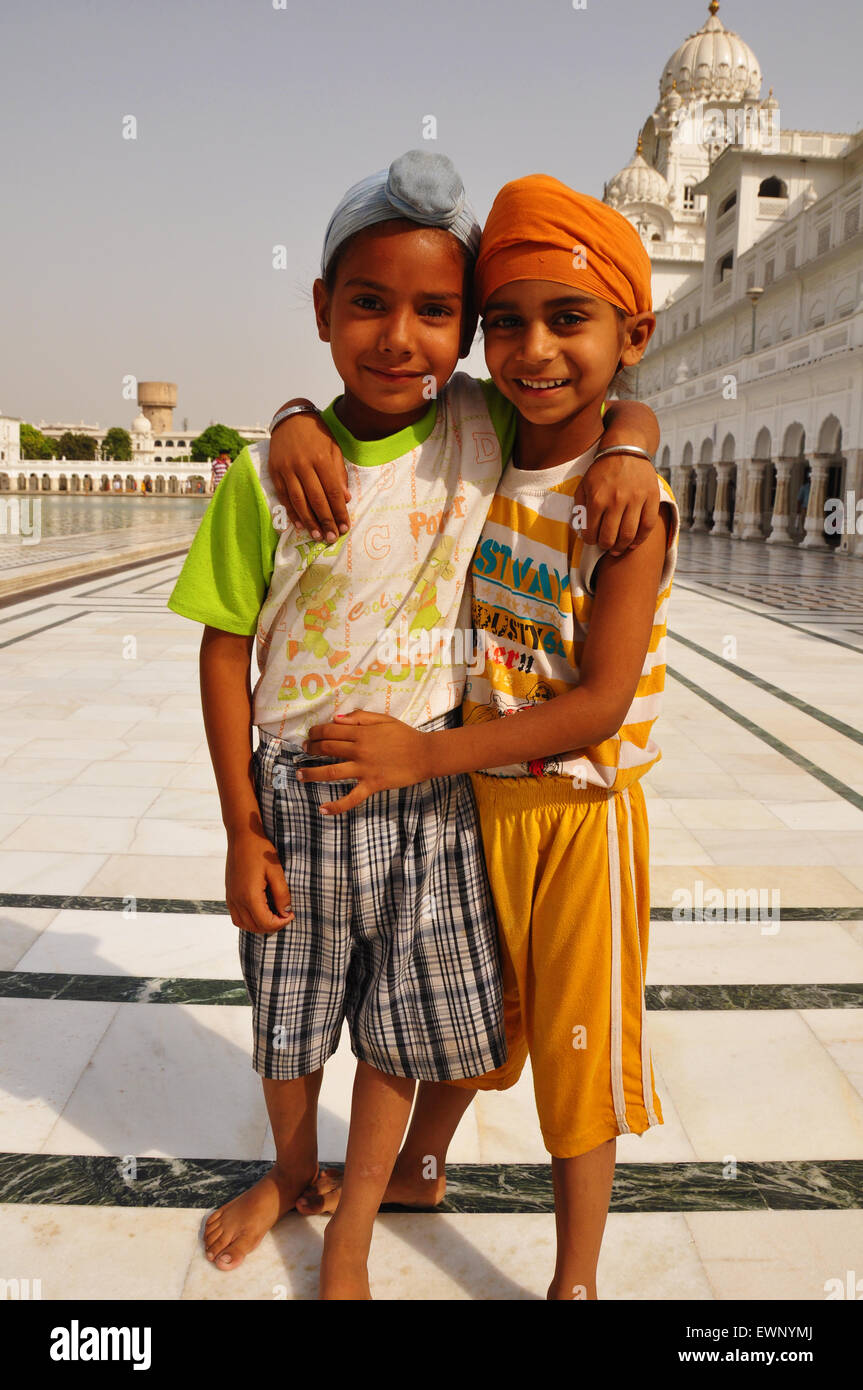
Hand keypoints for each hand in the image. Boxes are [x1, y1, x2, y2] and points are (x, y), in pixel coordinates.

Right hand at [226, 828, 293, 932]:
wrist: (242, 836)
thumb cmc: (261, 851)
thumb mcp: (276, 871)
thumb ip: (282, 894)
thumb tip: (286, 913)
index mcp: (249, 896)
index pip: (265, 923)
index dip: (281, 923)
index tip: (291, 914)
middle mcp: (237, 900)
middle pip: (254, 927)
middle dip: (272, 926)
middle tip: (285, 915)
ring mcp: (231, 898)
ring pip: (243, 924)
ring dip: (259, 925)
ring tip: (273, 915)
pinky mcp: (229, 894)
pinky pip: (236, 916)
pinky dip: (248, 919)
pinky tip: (260, 910)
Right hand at [269, 405, 350, 541]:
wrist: (291, 417)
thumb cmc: (317, 433)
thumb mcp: (334, 448)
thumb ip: (339, 473)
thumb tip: (345, 499)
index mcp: (321, 459)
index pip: (333, 491)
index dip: (339, 511)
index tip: (345, 527)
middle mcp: (303, 465)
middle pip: (316, 499)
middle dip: (326, 521)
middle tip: (332, 538)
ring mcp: (286, 469)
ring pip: (298, 501)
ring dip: (309, 521)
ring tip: (317, 536)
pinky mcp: (274, 471)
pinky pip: (284, 496)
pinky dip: (291, 512)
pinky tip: (300, 524)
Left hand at [296, 711, 432, 813]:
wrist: (425, 754)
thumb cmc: (406, 735)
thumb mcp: (384, 719)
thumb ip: (360, 717)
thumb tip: (337, 719)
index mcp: (362, 733)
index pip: (331, 731)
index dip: (316, 732)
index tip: (310, 735)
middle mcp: (359, 750)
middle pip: (328, 748)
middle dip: (312, 749)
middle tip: (304, 750)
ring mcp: (364, 769)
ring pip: (332, 772)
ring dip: (312, 773)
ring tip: (299, 775)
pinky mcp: (372, 785)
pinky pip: (352, 798)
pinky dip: (337, 806)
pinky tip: (323, 810)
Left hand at [573, 452, 659, 555]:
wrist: (626, 450)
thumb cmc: (602, 471)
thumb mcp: (584, 486)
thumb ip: (580, 508)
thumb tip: (581, 531)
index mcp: (597, 499)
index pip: (591, 533)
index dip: (590, 541)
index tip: (592, 540)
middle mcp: (616, 501)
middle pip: (610, 537)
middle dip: (605, 546)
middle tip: (605, 546)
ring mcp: (635, 500)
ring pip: (629, 535)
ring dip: (622, 546)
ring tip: (618, 548)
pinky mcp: (651, 497)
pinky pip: (648, 525)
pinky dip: (641, 539)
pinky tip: (634, 543)